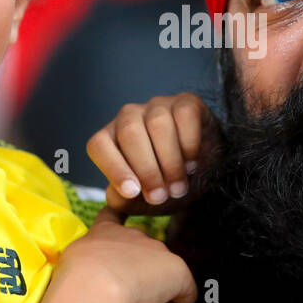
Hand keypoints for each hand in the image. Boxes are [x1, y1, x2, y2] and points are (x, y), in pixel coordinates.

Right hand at [58, 206, 196, 302]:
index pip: (112, 217)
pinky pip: (183, 295)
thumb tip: (91, 285)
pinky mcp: (177, 270)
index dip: (118, 225)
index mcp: (103, 232)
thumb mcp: (71, 269)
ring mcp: (157, 250)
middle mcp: (133, 235)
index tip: (117, 243)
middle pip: (142, 255)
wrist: (93, 286)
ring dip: (150, 301)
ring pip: (161, 277)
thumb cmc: (74, 281)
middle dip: (134, 282)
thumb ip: (83, 270)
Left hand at [86, 93, 220, 214]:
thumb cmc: (164, 185)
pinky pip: (184, 115)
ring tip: (178, 188)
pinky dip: (189, 143)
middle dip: (147, 170)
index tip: (133, 192)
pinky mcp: (186, 102)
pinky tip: (191, 163)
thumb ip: (124, 199)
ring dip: (170, 161)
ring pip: (158, 124)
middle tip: (161, 197)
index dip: (114, 168)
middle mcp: (130, 116)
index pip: (100, 145)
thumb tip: (122, 192)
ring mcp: (157, 106)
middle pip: (129, 133)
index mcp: (111, 138)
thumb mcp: (141, 201)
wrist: (202, 174)